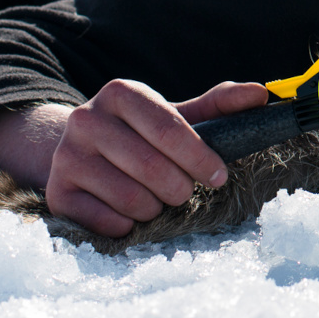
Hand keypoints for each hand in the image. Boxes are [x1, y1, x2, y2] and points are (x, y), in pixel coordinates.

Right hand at [0, 79, 266, 236]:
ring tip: (156, 197)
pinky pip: (110, 223)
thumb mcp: (176, 115)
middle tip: (184, 190)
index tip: (219, 176)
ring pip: (133, 200)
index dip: (200, 158)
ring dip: (156, 207)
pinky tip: (128, 210)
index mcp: (121, 93)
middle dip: (180, 187)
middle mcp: (86, 120)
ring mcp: (66, 158)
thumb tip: (261, 94)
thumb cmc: (141, 134)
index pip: (169, 129)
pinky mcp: (57, 194)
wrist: (82, 152)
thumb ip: (219, 105)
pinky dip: (130, 224)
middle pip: (152, 169)